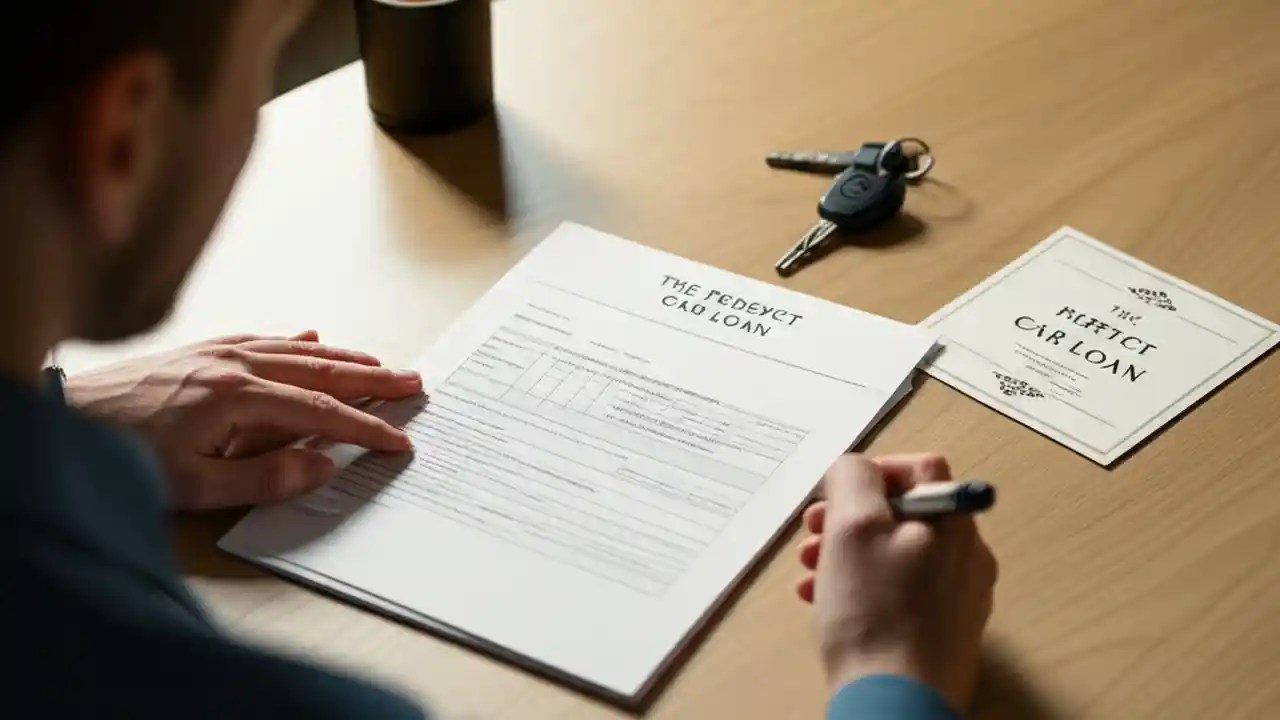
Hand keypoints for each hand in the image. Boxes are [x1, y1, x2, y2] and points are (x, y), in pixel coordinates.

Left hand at [65, 330, 421, 509]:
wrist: (62, 420)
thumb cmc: (122, 457)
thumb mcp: (193, 486)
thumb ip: (264, 479)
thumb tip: (321, 467)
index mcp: (238, 397)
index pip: (321, 413)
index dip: (366, 428)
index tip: (400, 440)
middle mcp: (234, 365)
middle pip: (319, 371)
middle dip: (371, 379)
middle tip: (414, 382)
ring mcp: (215, 353)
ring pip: (295, 350)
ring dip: (341, 357)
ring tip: (378, 363)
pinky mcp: (197, 352)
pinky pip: (260, 338)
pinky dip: (293, 340)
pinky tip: (309, 338)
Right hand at [796, 454, 996, 710]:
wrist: (896, 701)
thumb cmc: (873, 610)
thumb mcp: (852, 527)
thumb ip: (854, 478)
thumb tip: (856, 468)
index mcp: (954, 522)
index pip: (922, 468)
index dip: (875, 470)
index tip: (836, 494)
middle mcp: (967, 556)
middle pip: (906, 513)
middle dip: (852, 518)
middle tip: (813, 534)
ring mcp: (959, 597)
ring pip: (898, 553)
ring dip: (851, 552)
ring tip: (812, 572)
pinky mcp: (944, 631)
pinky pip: (902, 590)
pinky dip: (865, 585)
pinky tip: (829, 604)